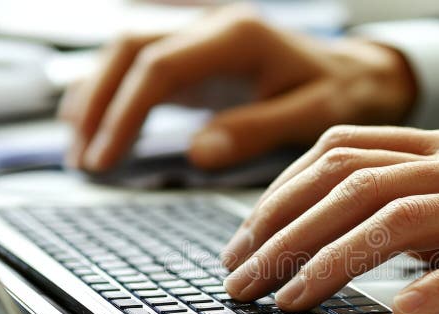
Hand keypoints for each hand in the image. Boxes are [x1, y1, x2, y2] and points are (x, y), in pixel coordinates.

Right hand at [59, 4, 415, 171]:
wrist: (358, 76)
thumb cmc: (342, 93)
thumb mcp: (313, 114)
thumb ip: (256, 129)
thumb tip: (197, 152)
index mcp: (237, 37)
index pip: (158, 67)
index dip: (123, 112)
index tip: (105, 157)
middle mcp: (213, 29)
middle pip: (131, 50)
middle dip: (97, 103)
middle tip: (84, 159)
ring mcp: (203, 41)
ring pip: (128, 53)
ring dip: (97, 96)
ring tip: (81, 149)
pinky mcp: (200, 60)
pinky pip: (142, 67)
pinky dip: (115, 94)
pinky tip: (98, 125)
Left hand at [221, 126, 438, 313]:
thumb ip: (414, 204)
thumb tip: (343, 235)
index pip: (342, 152)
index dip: (283, 194)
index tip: (247, 239)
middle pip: (354, 184)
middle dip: (286, 232)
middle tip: (246, 278)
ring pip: (402, 217)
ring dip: (335, 261)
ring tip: (293, 300)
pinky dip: (438, 283)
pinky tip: (401, 311)